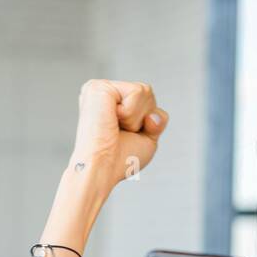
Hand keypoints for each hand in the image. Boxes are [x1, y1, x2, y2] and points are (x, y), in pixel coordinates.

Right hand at [71, 79, 168, 195]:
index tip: (126, 137)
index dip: (147, 122)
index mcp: (112, 103)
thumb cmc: (117, 161)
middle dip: (143, 118)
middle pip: (148, 92)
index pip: (147, 99)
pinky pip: (137, 91)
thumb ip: (157, 121)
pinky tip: (112, 121)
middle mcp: (104, 93)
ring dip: (136, 118)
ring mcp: (100, 88)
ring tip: (114, 128)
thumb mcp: (147, 140)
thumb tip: (154, 114)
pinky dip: (131, 113)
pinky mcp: (99, 87)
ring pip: (145, 90)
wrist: (101, 169)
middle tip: (120, 133)